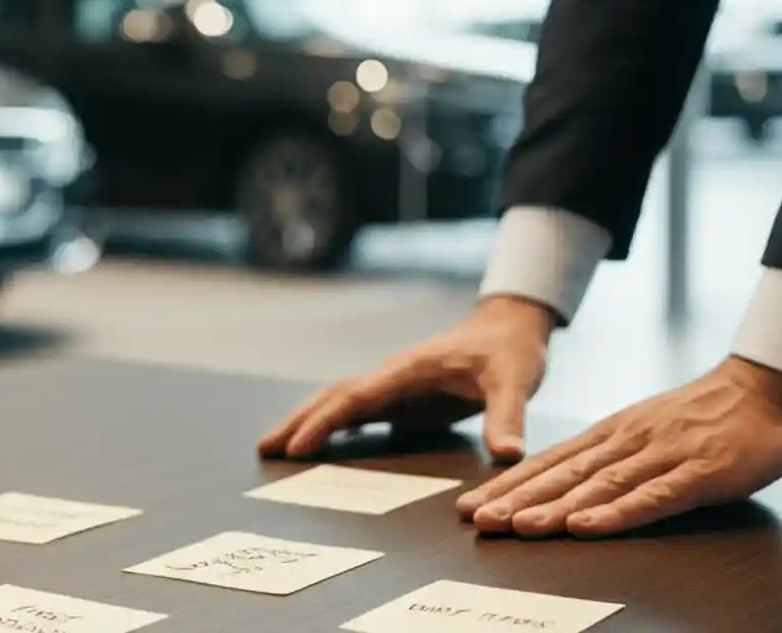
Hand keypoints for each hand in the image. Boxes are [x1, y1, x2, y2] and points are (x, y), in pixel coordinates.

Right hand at [257, 295, 554, 461]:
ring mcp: (394, 387)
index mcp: (409, 369)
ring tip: (275, 447)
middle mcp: (393, 376)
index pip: (357, 397)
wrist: (510, 326)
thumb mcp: (516, 380)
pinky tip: (319, 445)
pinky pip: (359, 412)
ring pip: (340, 402)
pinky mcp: (402, 397)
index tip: (298, 446)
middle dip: (298, 422)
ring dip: (308, 422)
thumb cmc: (510, 349)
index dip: (326, 423)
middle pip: (334, 397)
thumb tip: (508, 455)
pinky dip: (333, 426)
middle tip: (265, 448)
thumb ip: (507, 417)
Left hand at [456, 356, 781, 537]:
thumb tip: (563, 485)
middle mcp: (626, 440)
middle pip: (562, 474)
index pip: (549, 461)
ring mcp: (661, 455)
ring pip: (597, 485)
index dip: (508, 484)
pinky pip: (652, 496)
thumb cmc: (703, 416)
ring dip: (554, 506)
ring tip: (518, 525)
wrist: (765, 389)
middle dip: (516, 498)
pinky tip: (586, 526)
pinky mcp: (698, 472)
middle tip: (478, 518)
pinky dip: (616, 513)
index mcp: (610, 432)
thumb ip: (607, 458)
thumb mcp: (644, 430)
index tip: (472, 504)